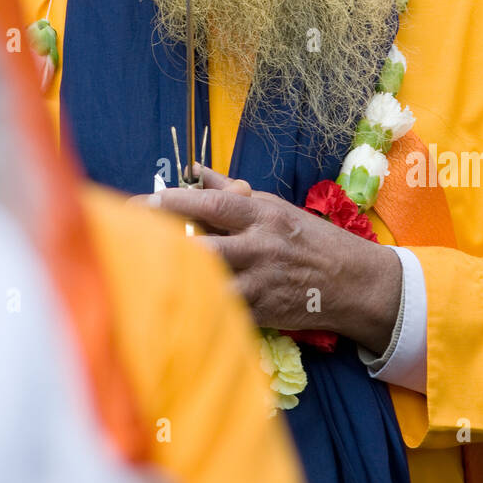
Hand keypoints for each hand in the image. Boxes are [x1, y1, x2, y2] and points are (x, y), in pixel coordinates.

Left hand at [150, 165, 401, 354]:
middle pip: (203, 246)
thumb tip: (193, 171)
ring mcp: (261, 281)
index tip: (139, 202)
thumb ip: (230, 191)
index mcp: (260, 215)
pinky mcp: (263, 311)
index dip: (172, 202)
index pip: (210, 205)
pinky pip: (224, 311)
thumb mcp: (274, 207)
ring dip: (178, 279)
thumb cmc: (308, 238)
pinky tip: (171, 308)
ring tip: (140, 276)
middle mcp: (259, 246)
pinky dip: (199, 308)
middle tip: (127, 241)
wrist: (354, 281)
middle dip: (164, 243)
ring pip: (210, 282)